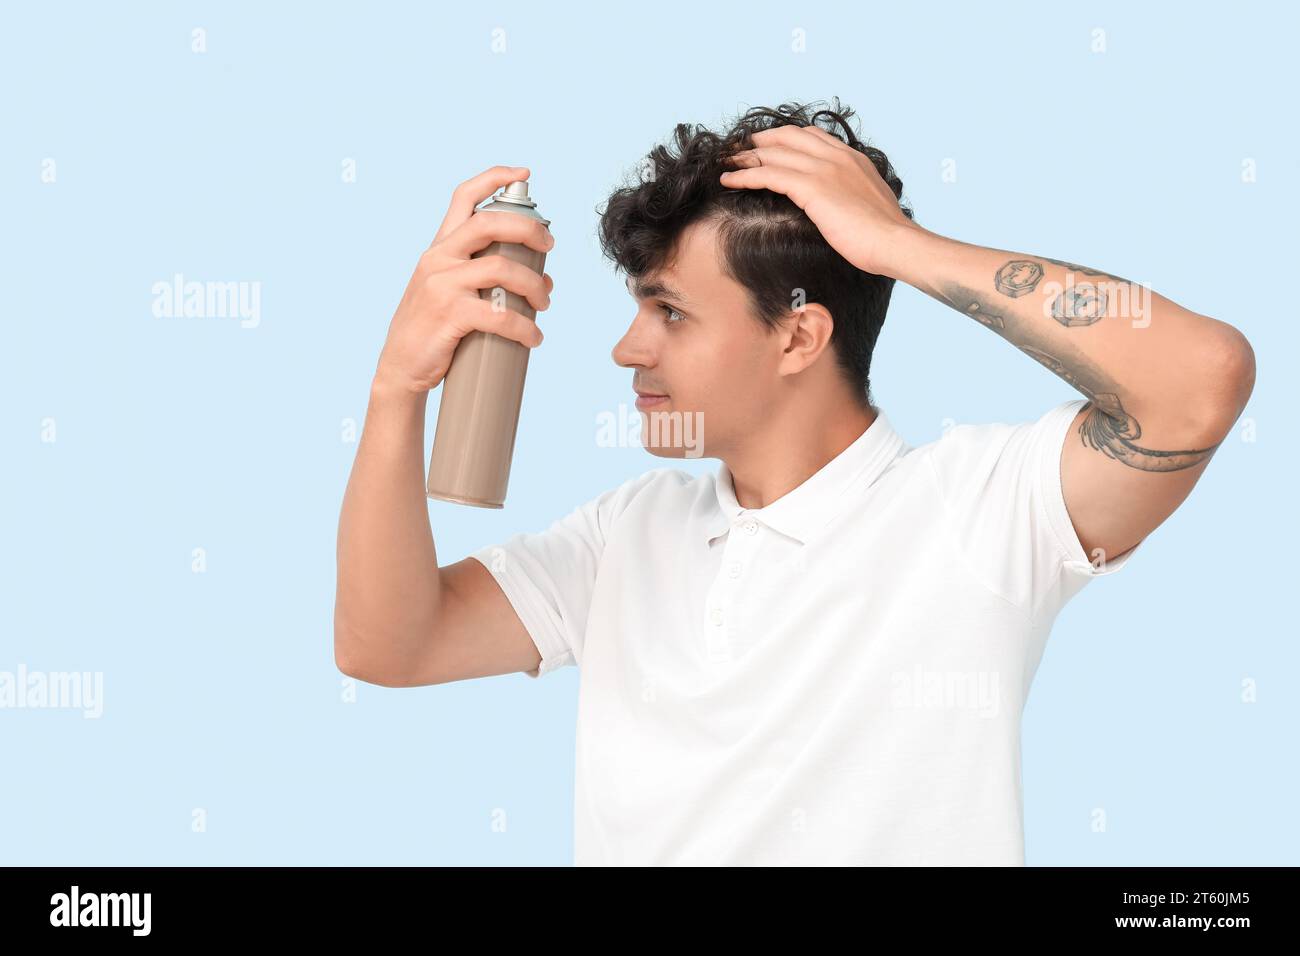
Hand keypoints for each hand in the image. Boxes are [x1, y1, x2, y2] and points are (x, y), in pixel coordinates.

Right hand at [374, 165, 554, 394]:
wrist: (401, 367)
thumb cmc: (434, 330)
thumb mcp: (451, 292)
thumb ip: (488, 279)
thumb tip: (545, 280)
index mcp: (440, 248)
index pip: (462, 197)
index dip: (493, 178)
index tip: (522, 174)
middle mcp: (439, 258)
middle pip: (490, 223)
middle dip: (529, 229)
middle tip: (549, 246)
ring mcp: (442, 285)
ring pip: (502, 269)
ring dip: (534, 286)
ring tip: (545, 304)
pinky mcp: (450, 314)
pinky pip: (500, 315)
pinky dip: (525, 327)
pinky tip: (534, 337)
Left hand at [718, 125, 920, 277]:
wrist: (895, 242)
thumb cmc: (886, 235)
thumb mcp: (869, 205)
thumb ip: (852, 196)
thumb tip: (842, 207)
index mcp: (851, 158)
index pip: (811, 136)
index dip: (783, 138)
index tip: (766, 146)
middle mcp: (836, 156)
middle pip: (787, 136)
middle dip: (759, 141)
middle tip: (738, 150)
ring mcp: (823, 169)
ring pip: (773, 153)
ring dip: (745, 157)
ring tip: (727, 163)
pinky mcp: (811, 187)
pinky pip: (768, 175)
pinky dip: (744, 176)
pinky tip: (729, 180)